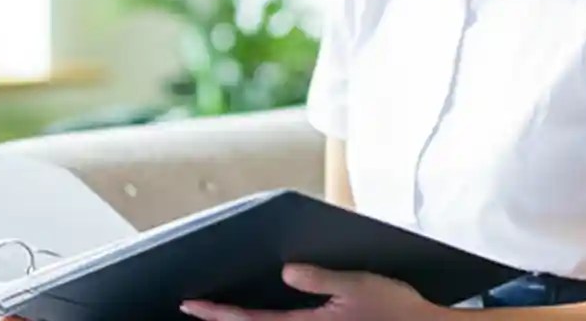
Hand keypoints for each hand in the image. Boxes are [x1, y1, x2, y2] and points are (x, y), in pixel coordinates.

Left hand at [180, 263, 444, 320]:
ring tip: (219, 310)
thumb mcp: (359, 285)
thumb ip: (321, 279)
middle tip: (194, 307)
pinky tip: (260, 313)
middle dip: (223, 320)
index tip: (190, 304)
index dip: (218, 313)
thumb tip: (286, 270)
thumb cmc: (395, 308)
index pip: (251, 320)